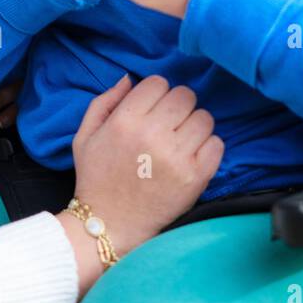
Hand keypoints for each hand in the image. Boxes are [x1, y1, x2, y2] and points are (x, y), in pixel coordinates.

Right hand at [68, 74, 222, 255]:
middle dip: (178, 106)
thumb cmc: (96, 178)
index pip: (158, 83)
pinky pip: (217, 144)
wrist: (109, 224)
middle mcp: (152, 135)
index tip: (153, 108)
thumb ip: (105, 101)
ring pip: (204, 118)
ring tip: (181, 140)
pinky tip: (192, 156)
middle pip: (185, 96)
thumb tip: (130, 78)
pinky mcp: (195, 177)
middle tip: (170, 123)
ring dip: (194, 125)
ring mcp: (176, 157)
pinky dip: (208, 147)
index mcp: (125, 121)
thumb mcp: (85, 136)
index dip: (156, 93)